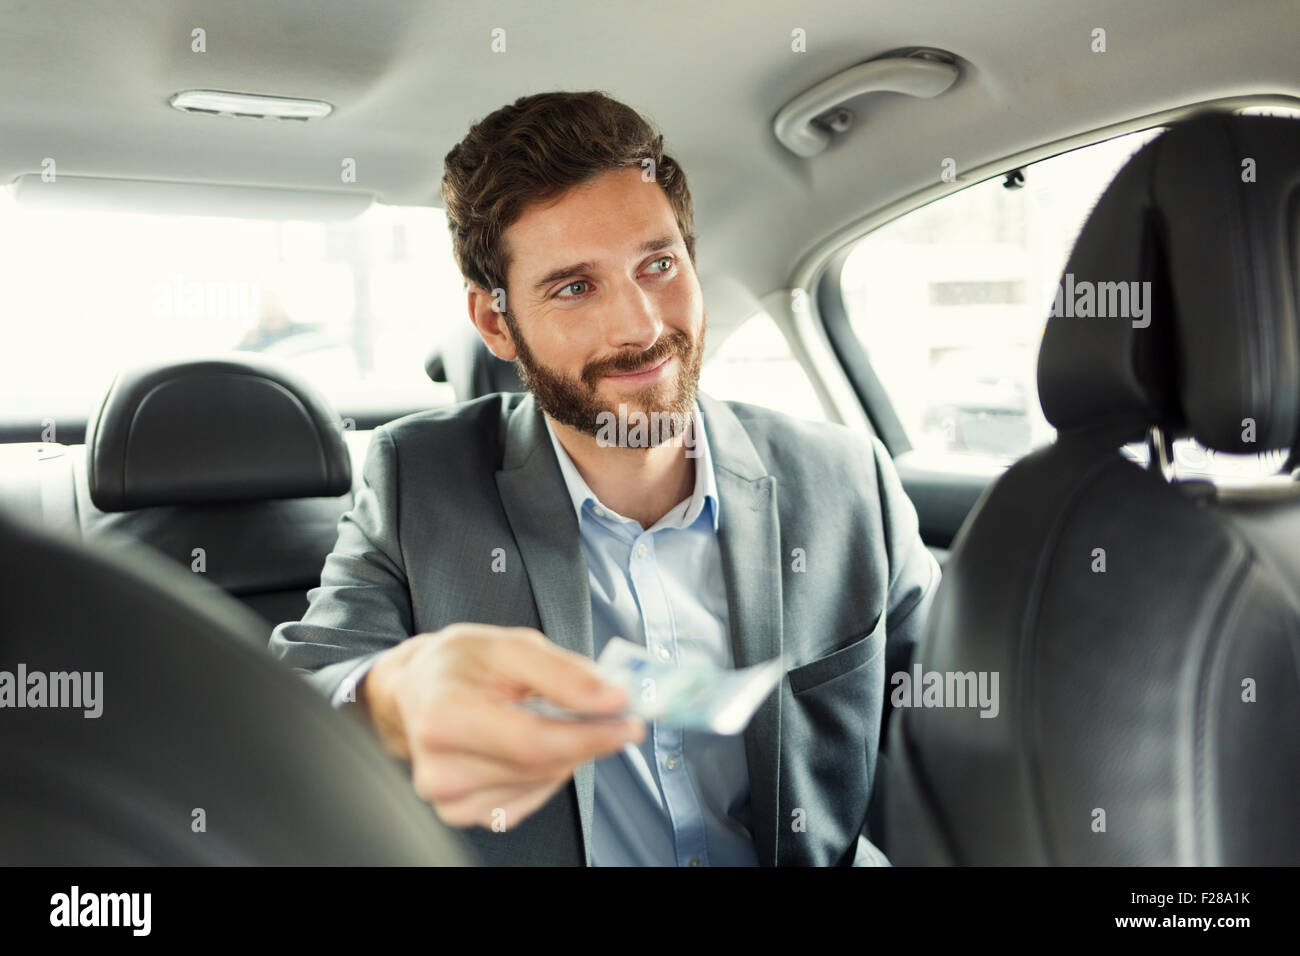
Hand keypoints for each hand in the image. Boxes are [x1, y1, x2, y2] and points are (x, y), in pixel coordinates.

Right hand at [358, 623, 643, 828]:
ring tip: (553, 718)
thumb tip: (612, 699)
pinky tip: (531, 746)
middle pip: (541, 765)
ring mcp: (447, 796)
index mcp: (445, 715)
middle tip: (611, 714)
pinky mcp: (460, 812)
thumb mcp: (509, 645)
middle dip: (586, 739)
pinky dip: (545, 772)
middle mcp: (440, 765)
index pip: (532, 742)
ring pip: (540, 784)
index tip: (630, 722)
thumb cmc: (459, 664)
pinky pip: (526, 800)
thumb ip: (563, 672)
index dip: (589, 735)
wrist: (416, 691)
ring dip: (565, 754)